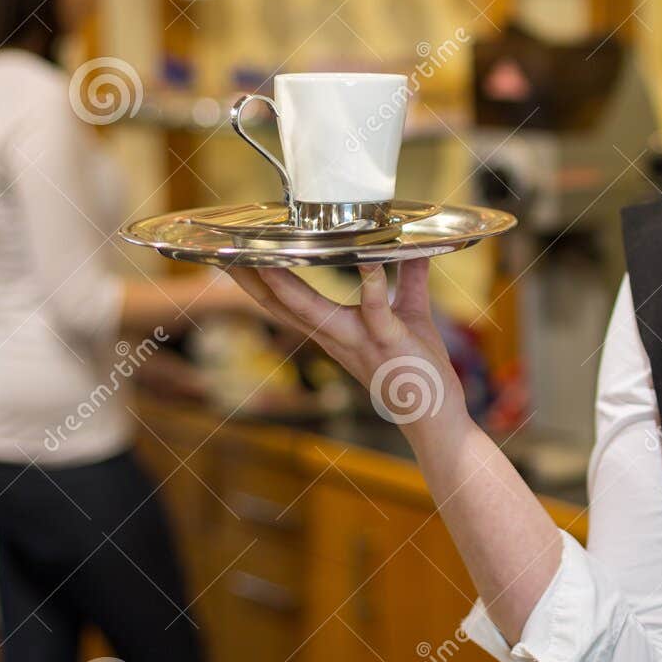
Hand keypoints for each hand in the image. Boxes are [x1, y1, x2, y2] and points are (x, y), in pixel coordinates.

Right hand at [221, 258, 468, 440]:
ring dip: (288, 285)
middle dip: (254, 279)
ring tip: (271, 255)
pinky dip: (372, 284)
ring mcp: (359, 341)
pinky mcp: (389, 342)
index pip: (287, 303)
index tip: (237, 254)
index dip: (260, 279)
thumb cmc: (420, 369)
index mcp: (335, 330)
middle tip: (227, 251)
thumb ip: (408, 278)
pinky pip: (375, 310)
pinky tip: (368, 261)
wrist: (434, 416)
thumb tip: (411, 245)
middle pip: (283, 306)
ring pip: (312, 312)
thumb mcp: (410, 314)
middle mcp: (337, 337)